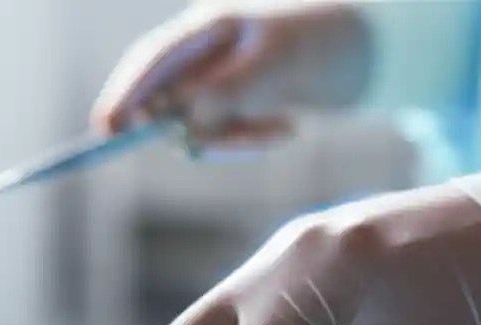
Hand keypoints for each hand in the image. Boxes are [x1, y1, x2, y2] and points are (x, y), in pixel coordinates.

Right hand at [91, 1, 365, 151]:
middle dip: (199, 130)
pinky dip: (251, 141)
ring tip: (285, 129)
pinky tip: (289, 128)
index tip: (106, 130)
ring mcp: (219, 81)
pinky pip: (223, 137)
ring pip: (197, 128)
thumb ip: (231, 90)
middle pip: (169, 103)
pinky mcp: (236, 106)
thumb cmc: (326, 37)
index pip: (151, 62)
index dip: (124, 93)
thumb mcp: (280, 61)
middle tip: (248, 139)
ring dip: (236, 140)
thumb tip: (187, 126)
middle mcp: (205, 54)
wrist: (373, 49)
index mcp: (209, 26)